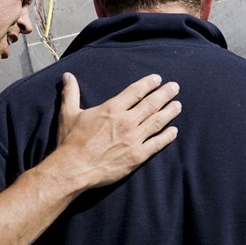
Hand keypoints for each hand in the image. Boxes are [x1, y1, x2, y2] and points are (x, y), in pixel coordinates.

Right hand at [54, 72, 179, 189]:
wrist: (74, 168)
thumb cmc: (70, 141)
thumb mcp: (68, 113)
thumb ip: (71, 93)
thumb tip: (67, 76)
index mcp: (112, 109)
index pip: (136, 91)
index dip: (148, 83)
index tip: (158, 79)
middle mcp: (126, 121)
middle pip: (151, 103)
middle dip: (165, 94)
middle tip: (175, 87)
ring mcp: (134, 139)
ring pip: (158, 121)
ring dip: (170, 112)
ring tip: (178, 105)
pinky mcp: (137, 156)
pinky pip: (157, 144)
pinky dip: (167, 137)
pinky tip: (174, 131)